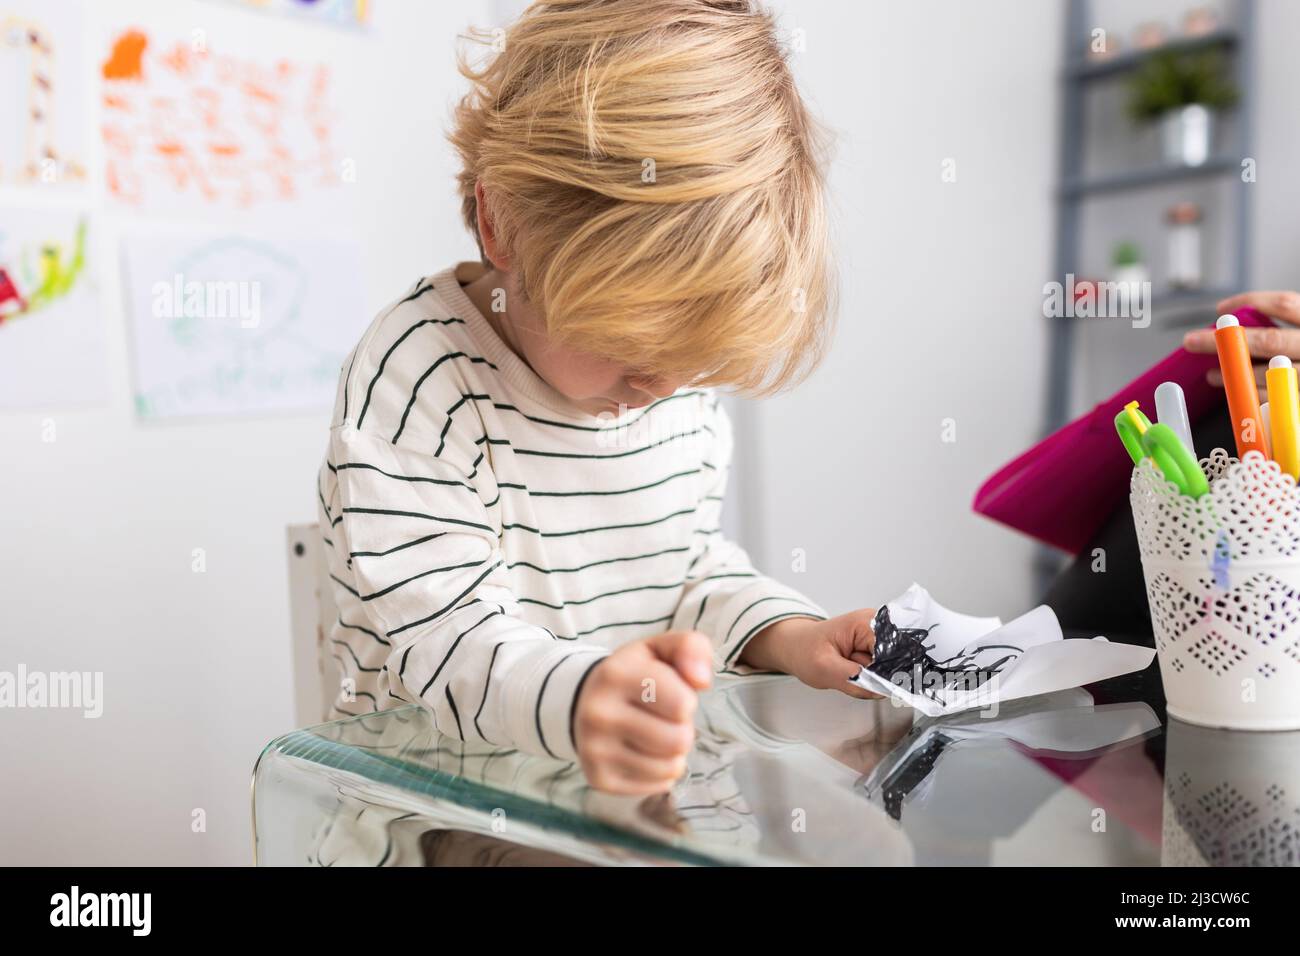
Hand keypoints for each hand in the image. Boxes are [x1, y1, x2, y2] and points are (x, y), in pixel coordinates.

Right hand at [573, 631, 711, 794]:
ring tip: (655, 734)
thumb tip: (702, 681)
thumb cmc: (636, 675)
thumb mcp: (661, 650)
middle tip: (664, 718)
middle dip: (682, 729)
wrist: (585, 702)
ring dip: (673, 753)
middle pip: (678, 740)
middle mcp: (599, 714)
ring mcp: (595, 750)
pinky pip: (658, 786)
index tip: (670, 693)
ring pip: (670, 767)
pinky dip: (660, 772)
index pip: (683, 704)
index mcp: (616, 675)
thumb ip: (691, 647)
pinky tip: (642, 752)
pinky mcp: (599, 779)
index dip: (686, 700)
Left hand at [738, 610, 884, 699]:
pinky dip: (868, 677)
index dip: (881, 673)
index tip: (863, 679)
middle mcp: (878, 626)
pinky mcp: (877, 648)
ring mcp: (879, 637)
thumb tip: (881, 690)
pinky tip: (853, 669)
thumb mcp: (824, 668)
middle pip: (893, 663)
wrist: (798, 648)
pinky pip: (882, 672)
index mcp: (868, 622)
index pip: (893, 654)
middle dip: (873, 676)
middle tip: (847, 669)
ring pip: (888, 671)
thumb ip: (854, 679)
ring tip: (847, 668)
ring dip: (869, 677)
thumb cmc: (806, 650)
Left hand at [1183, 291, 1299, 388]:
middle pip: (1268, 341)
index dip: (1250, 303)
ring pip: (1269, 372)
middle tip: (1192, 341)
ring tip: (1211, 374)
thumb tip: (1232, 329)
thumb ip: (1280, 327)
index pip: (1283, 303)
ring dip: (1233, 372)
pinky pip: (1274, 398)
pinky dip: (1250, 394)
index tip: (1220, 310)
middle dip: (1224, 341)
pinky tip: (1236, 391)